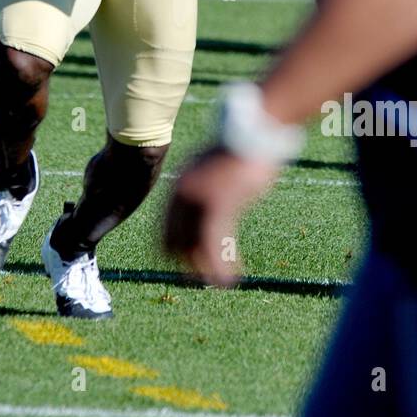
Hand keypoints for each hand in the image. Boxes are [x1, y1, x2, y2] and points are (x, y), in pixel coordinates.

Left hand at [163, 148, 278, 285]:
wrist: (251, 134)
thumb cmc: (236, 155)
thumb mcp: (209, 172)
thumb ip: (200, 191)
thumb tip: (200, 211)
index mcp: (177, 188)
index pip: (164, 231)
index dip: (174, 253)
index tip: (188, 266)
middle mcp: (181, 195)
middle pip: (174, 243)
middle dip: (188, 265)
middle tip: (205, 277)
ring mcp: (197, 201)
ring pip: (193, 249)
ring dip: (205, 271)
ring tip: (219, 283)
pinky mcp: (218, 206)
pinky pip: (213, 246)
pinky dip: (219, 267)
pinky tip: (230, 277)